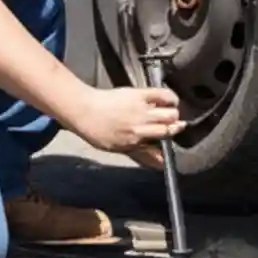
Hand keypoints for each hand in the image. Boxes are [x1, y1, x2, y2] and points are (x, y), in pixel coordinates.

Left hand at [68, 87, 185, 154]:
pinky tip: (169, 101)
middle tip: (171, 126)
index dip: (170, 142)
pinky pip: (164, 95)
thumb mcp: (118, 148)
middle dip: (174, 129)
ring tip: (168, 114)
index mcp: (135, 141)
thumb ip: (142, 155)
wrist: (83, 110)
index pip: (162, 144)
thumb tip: (161, 163)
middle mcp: (140, 126)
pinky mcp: (139, 94)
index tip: (171, 140)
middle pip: (170, 129)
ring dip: (173, 114)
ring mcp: (141, 109)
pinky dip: (171, 98)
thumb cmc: (97, 130)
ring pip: (171, 113)